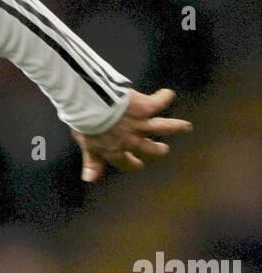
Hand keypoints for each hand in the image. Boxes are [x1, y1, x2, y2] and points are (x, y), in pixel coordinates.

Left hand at [72, 88, 191, 182]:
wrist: (92, 106)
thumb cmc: (86, 124)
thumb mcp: (87, 145)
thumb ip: (92, 161)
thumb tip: (89, 179)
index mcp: (115, 151)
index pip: (128, 163)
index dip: (133, 164)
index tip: (137, 164)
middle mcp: (131, 140)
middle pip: (150, 149)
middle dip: (157, 150)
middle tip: (163, 150)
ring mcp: (141, 124)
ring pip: (163, 127)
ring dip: (176, 126)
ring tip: (186, 126)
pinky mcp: (146, 107)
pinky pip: (160, 102)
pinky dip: (164, 96)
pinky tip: (167, 93)